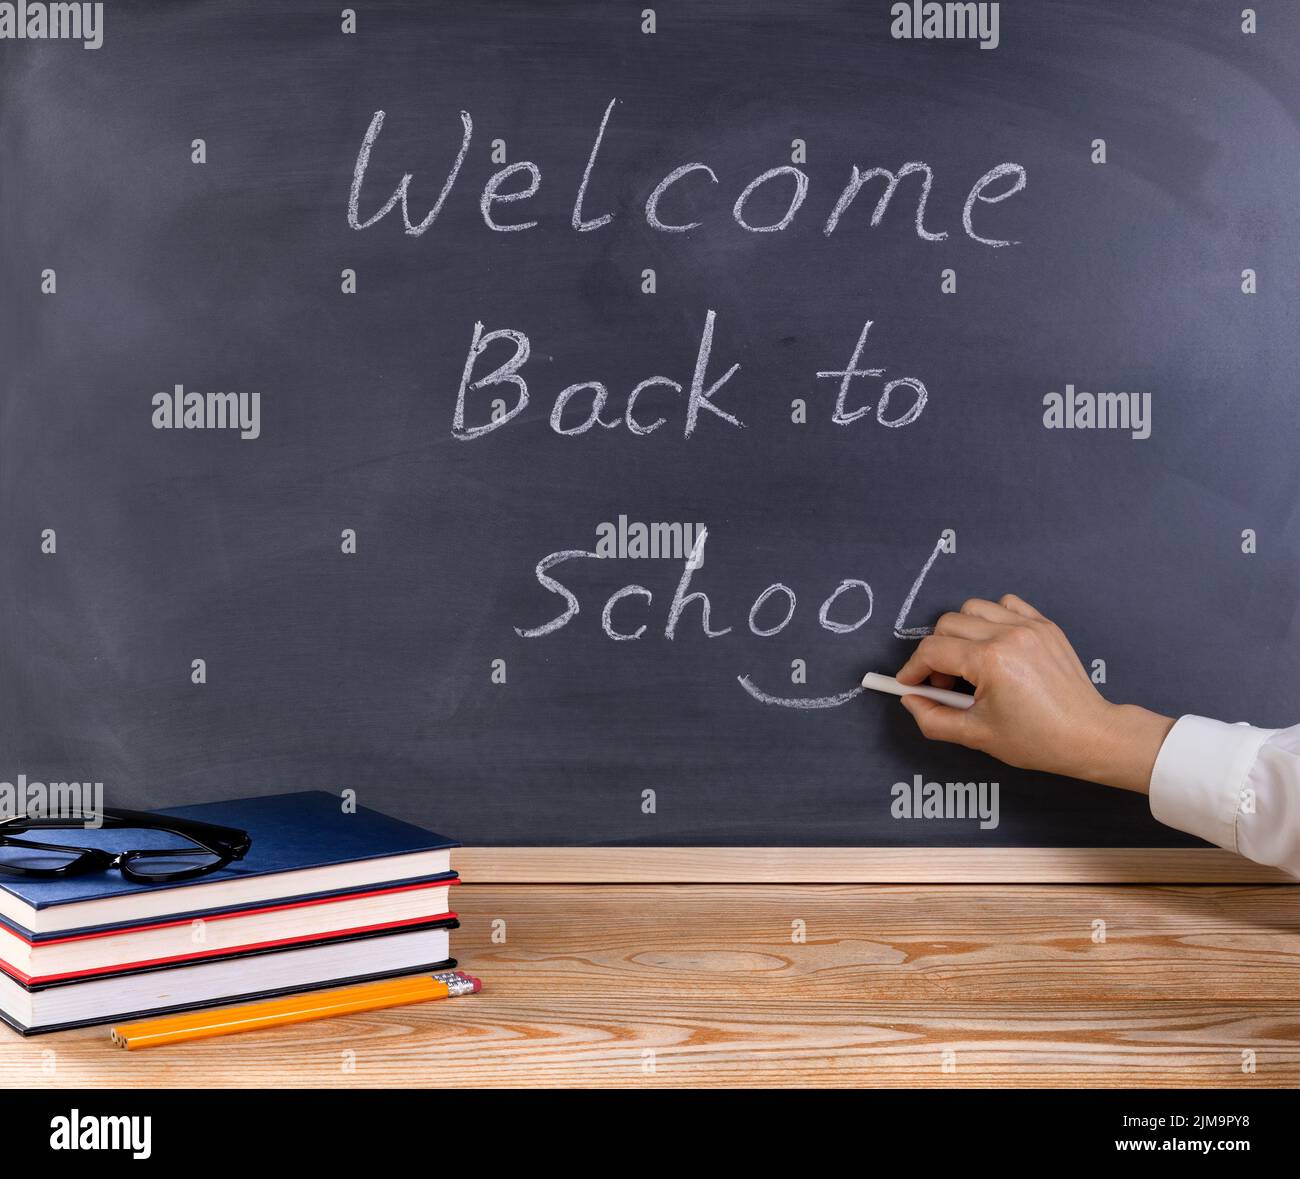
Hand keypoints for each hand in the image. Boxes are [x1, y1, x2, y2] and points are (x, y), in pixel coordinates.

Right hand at [894, 594, 1173, 793]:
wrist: (1089, 735)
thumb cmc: (1038, 739)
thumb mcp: (976, 735)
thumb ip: (933, 718)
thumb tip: (910, 699)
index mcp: (991, 661)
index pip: (932, 650)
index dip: (913, 669)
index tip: (909, 684)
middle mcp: (1009, 635)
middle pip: (947, 624)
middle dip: (935, 653)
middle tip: (943, 683)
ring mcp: (1029, 626)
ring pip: (973, 608)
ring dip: (961, 632)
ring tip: (969, 663)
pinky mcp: (1045, 625)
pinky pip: (1006, 604)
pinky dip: (991, 619)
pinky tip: (994, 646)